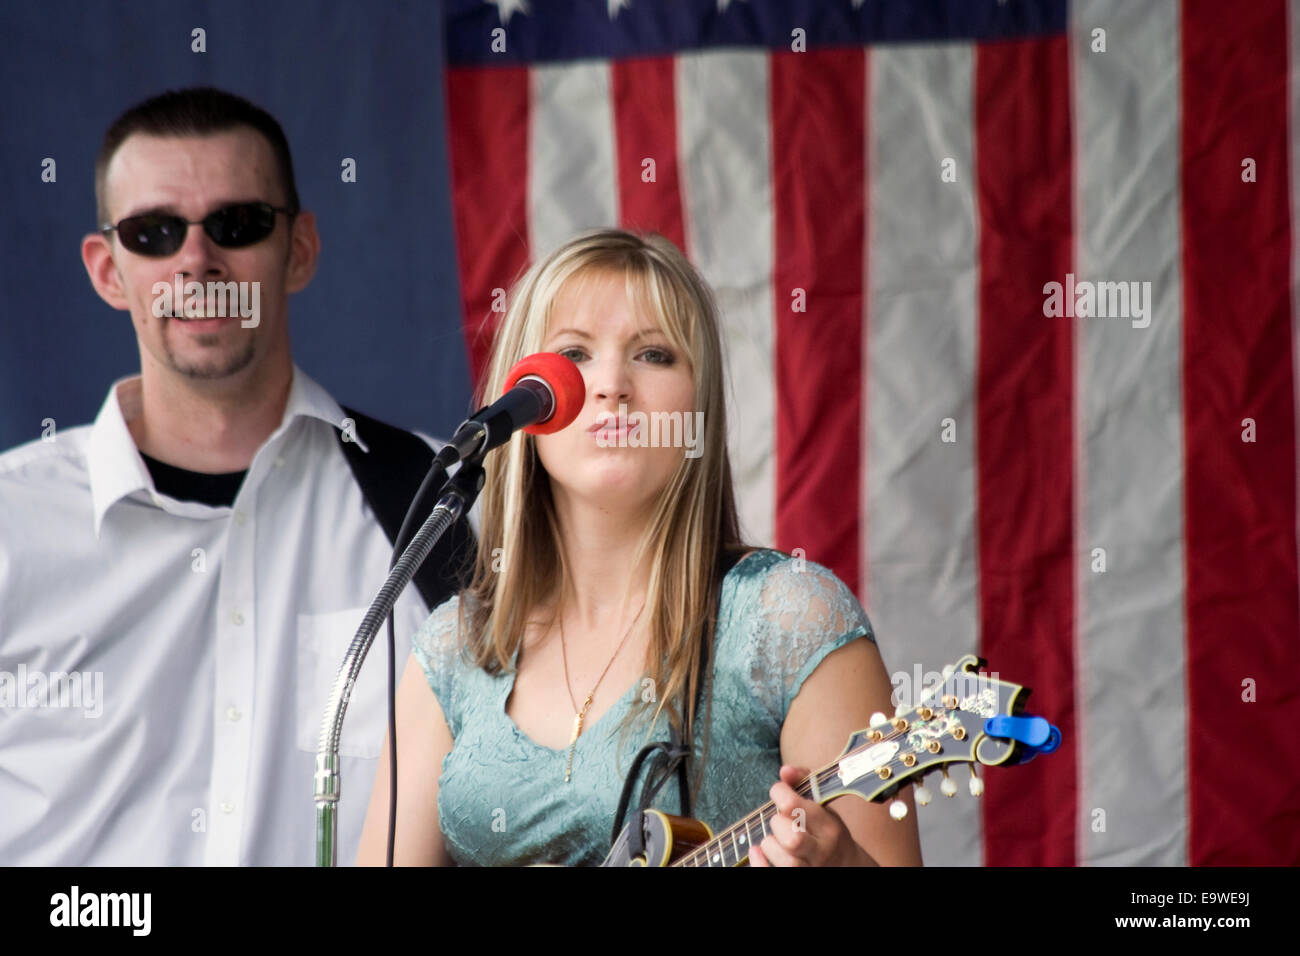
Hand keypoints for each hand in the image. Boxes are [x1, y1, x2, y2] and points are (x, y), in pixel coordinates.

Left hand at [749, 765, 877, 866]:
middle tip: (780, 820)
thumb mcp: (823, 805)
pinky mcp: (800, 878)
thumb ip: (803, 782)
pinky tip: (756, 852)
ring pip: (786, 862)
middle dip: (777, 824)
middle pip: (793, 839)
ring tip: (774, 839)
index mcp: (828, 827)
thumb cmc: (828, 832)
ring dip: (770, 846)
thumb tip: (785, 771)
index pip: (795, 807)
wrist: (849, 866)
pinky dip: (759, 864)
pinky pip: (772, 875)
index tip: (778, 792)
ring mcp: (811, 869)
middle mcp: (821, 851)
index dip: (780, 793)